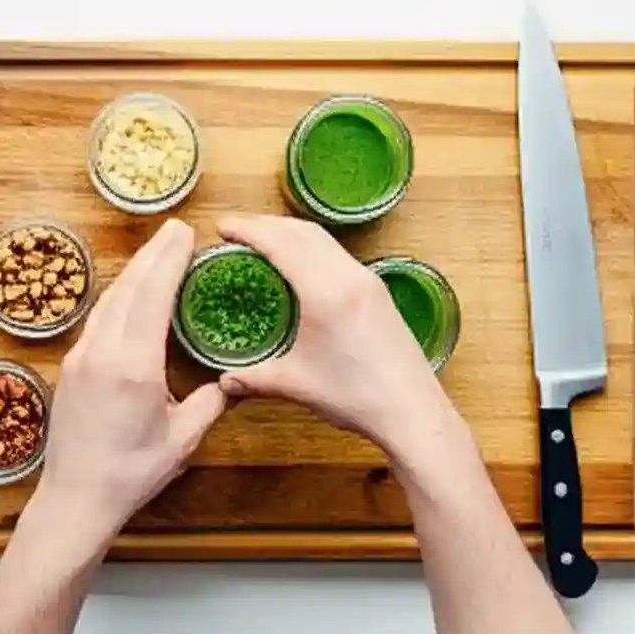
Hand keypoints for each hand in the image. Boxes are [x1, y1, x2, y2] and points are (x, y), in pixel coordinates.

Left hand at [38, 219, 226, 531]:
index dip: (169, 259)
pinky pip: (98, 318)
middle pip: (129, 287)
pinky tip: (131, 293)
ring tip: (158, 251)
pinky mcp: (71, 366)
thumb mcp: (184, 438)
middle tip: (176, 229)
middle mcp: (102, 353)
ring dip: (135, 271)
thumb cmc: (130, 473)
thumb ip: (211, 402)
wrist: (75, 498)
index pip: (152, 296)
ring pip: (110, 300)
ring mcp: (81, 357)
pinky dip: (119, 296)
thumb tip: (230, 381)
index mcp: (133, 366)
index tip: (185, 233)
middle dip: (154, 254)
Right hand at [215, 214, 456, 456]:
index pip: (281, 243)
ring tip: (263, 240)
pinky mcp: (378, 291)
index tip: (222, 226)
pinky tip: (300, 264)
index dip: (248, 229)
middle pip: (302, 231)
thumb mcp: (297, 384)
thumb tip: (225, 380)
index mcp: (326, 293)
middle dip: (266, 223)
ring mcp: (368, 280)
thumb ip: (255, 379)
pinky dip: (312, 247)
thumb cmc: (357, 397)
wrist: (412, 410)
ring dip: (290, 232)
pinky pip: (338, 254)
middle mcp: (349, 277)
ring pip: (324, 239)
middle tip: (236, 230)